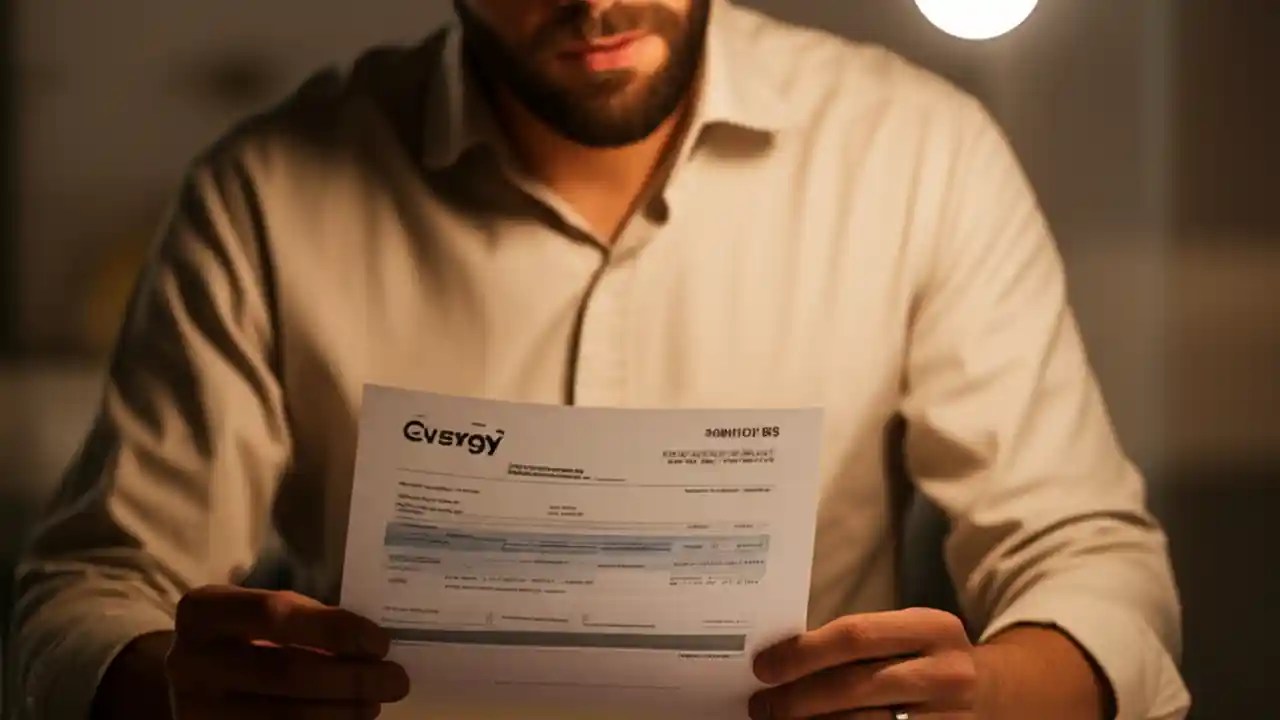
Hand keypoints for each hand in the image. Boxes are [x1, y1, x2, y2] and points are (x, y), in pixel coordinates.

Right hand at [164, 586, 410, 718]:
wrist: (193, 681)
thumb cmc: (243, 637)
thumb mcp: (258, 615)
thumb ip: (305, 621)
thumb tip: (373, 646)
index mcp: (204, 611)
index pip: (277, 615)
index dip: (333, 629)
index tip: (380, 642)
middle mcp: (189, 661)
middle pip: (285, 673)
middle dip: (351, 678)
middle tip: (396, 680)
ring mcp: (194, 710)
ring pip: (283, 717)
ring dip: (342, 712)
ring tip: (376, 704)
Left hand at [750, 608, 977, 718]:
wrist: (998, 697)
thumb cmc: (929, 661)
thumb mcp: (909, 636)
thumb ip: (858, 642)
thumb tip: (782, 660)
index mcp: (933, 628)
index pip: (854, 637)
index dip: (802, 653)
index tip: (763, 667)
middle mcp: (947, 673)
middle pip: (853, 686)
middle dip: (796, 699)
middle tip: (761, 705)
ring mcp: (950, 719)